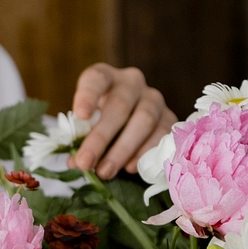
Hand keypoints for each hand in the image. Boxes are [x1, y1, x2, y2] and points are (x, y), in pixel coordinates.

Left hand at [69, 64, 176, 178]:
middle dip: (100, 137)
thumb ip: (78, 139)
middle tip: (85, 162)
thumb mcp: (84, 125)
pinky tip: (130, 168)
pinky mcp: (170, 118)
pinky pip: (162, 134)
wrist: (126, 125)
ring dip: (123, 149)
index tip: (81, 115)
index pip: (97, 79)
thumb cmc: (97, 122)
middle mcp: (132, 83)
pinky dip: (145, 153)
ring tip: (105, 171)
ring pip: (144, 120)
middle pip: (120, 106)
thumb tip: (77, 162)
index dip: (88, 95)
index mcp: (104, 77)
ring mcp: (154, 99)